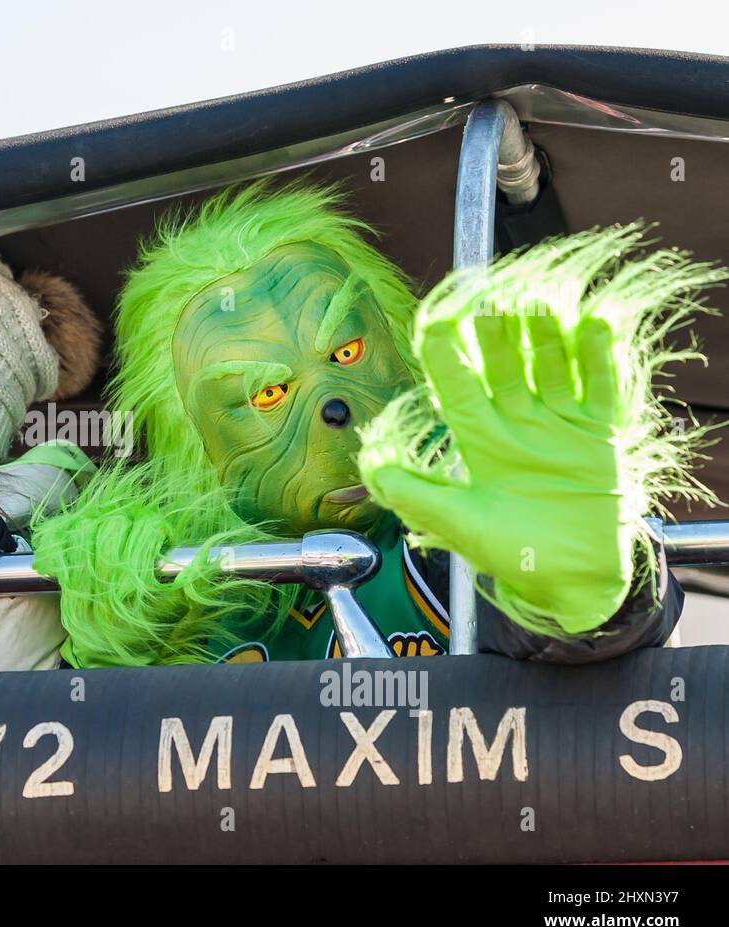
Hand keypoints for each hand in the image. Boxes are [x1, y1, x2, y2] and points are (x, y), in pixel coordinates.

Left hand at [360, 309, 630, 633]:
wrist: (571, 579)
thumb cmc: (511, 553)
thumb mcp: (456, 523)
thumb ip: (414, 494)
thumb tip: (370, 469)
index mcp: (479, 438)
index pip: (457, 385)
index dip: (446, 354)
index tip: (437, 322)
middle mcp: (517, 421)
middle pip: (504, 366)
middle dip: (496, 335)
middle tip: (491, 302)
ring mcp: (558, 422)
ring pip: (550, 366)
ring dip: (545, 335)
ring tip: (538, 304)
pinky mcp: (598, 432)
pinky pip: (600, 387)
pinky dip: (600, 357)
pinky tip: (595, 325)